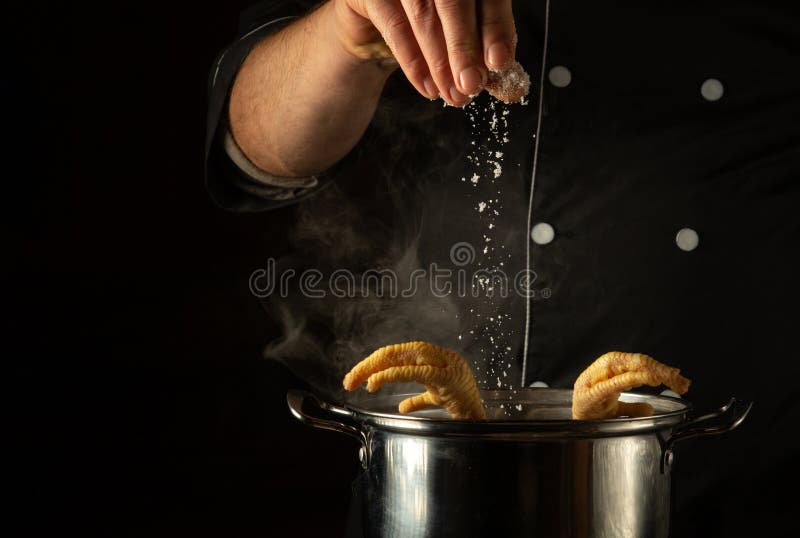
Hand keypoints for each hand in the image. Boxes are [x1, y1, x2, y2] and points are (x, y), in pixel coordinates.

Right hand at [333, 0, 516, 105]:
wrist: (371, 26)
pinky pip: (394, 27)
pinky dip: (413, 61)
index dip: (495, 27)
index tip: (499, 61)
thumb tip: (510, 81)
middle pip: (455, 2)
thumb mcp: (457, 36)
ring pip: (424, 15)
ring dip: (440, 61)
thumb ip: (482, 50)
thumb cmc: (421, 28)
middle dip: (465, 48)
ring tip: (452, 93)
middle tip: (472, 85)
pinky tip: (427, 86)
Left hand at [343, 341, 485, 418]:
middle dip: (369, 364)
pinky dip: (392, 374)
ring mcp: (444, 364)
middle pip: (396, 352)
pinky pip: (415, 372)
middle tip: (349, 379)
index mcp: (434, 358)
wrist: (484, 421)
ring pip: (403, 357)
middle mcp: (438, 356)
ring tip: (360, 380)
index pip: (398, 354)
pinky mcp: (447, 377)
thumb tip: (401, 406)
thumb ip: (418, 398)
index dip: (374, 363)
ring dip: (376, 368)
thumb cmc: (463, 407)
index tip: (356, 377)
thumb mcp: (435, 400)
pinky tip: (376, 381)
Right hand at [572, 352, 690, 419]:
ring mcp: (595, 380)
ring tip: (666, 377)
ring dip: (649, 371)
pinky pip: (612, 383)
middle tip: (679, 380)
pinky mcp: (591, 393)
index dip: (658, 365)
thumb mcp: (617, 410)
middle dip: (659, 369)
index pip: (637, 361)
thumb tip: (650, 408)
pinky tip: (644, 378)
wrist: (573, 427)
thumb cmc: (591, 415)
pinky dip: (629, 378)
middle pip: (635, 361)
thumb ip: (632, 407)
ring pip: (626, 367)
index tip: (677, 375)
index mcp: (609, 371)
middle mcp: (603, 370)